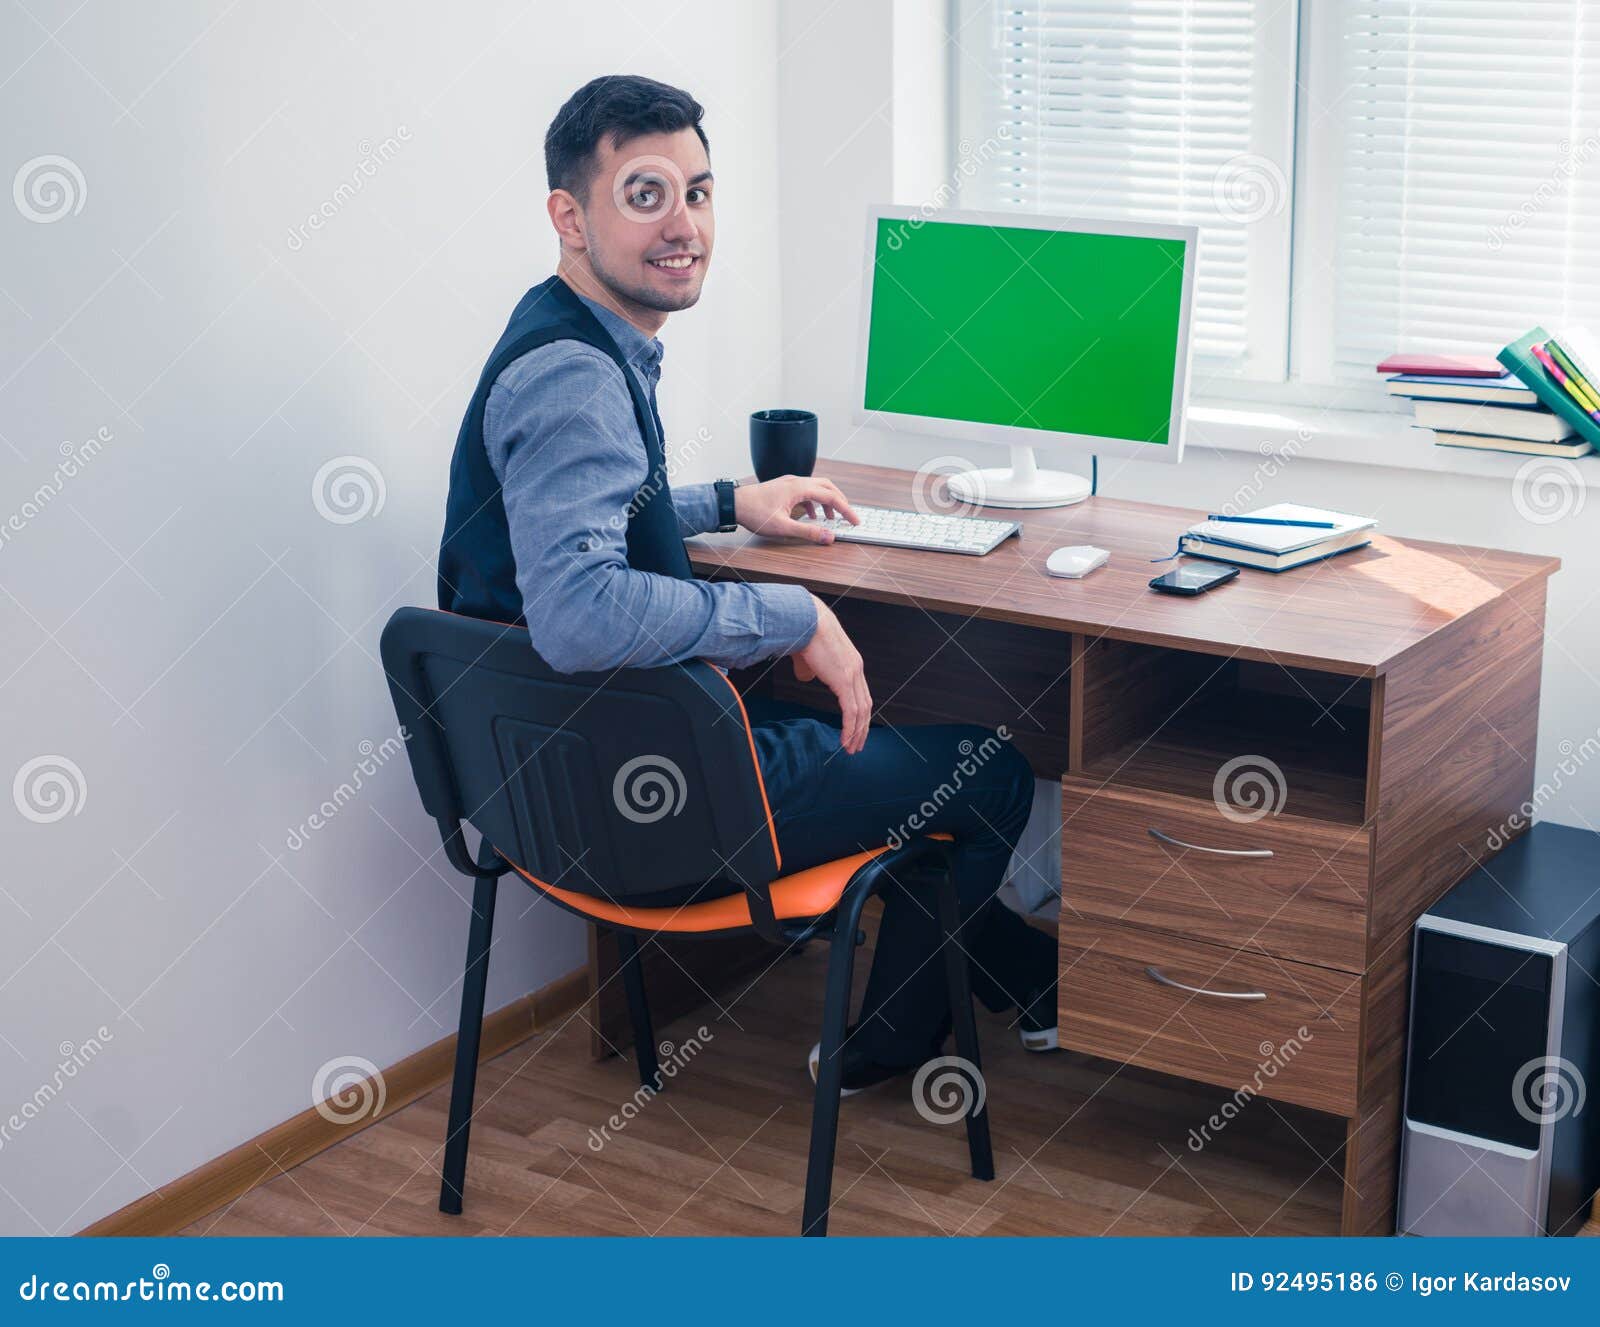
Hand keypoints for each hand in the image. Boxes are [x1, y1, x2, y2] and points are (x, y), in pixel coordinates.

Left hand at [733, 475, 858, 543]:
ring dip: (827, 502)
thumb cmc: (754, 513)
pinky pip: (806, 491)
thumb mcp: (783, 528)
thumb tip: (829, 536)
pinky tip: (811, 515)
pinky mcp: (784, 487)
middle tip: (848, 516)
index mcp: (799, 488)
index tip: (855, 520)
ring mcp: (790, 482)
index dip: (846, 509)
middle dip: (840, 501)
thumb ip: (808, 532)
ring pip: (817, 487)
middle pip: (828, 486)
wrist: (734, 504)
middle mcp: (796, 481)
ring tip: (830, 519)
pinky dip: (814, 502)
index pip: (831, 497)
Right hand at [792, 596, 871, 753]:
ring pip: (861, 711)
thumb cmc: (804, 632)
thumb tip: (806, 678)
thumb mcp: (808, 655)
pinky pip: (851, 711)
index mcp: (852, 662)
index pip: (861, 693)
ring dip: (857, 733)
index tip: (855, 727)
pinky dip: (849, 728)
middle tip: (857, 745)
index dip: (859, 712)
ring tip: (851, 748)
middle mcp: (857, 669)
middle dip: (862, 727)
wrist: (806, 618)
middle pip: (865, 705)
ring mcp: (852, 674)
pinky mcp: (844, 680)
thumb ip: (810, 668)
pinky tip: (845, 740)